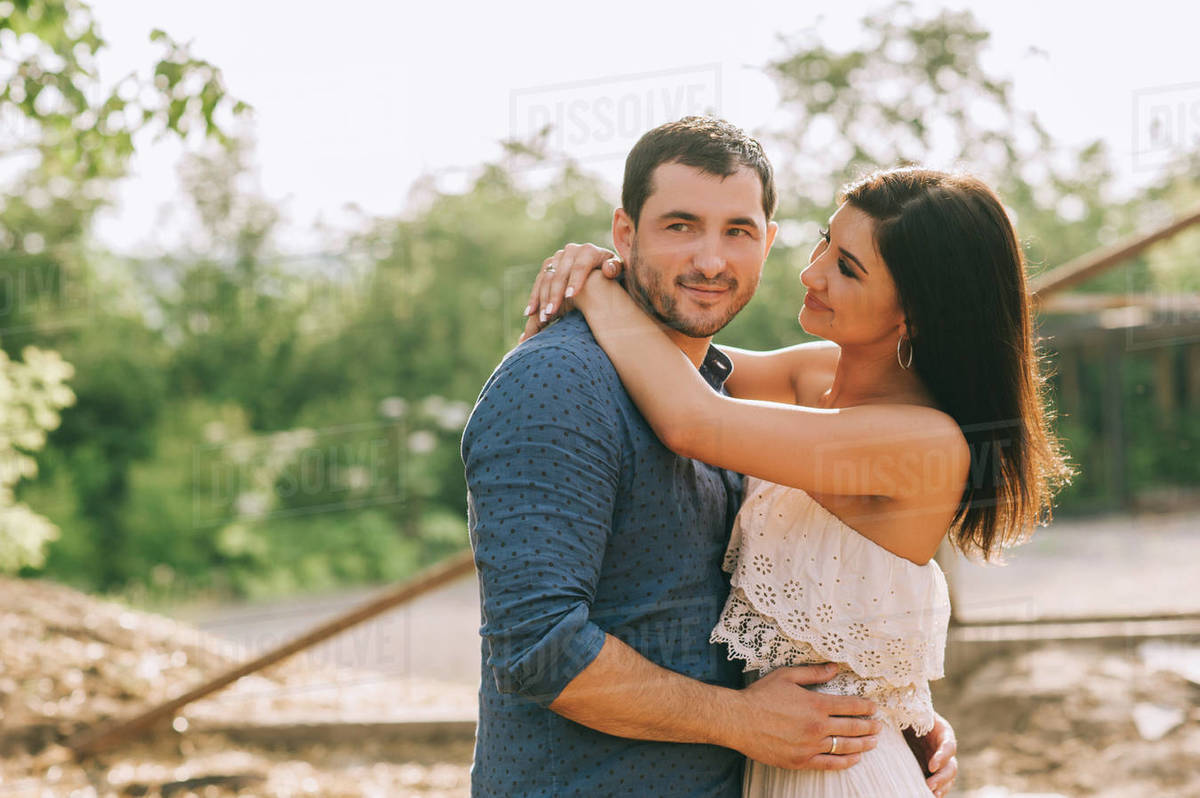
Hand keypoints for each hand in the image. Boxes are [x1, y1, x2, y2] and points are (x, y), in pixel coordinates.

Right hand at [519, 243, 623, 342]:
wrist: (602, 268)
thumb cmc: (613, 274)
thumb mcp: (619, 271)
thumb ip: (615, 269)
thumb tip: (607, 269)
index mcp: (589, 251)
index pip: (580, 265)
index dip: (575, 280)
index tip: (570, 297)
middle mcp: (571, 251)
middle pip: (560, 273)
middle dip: (555, 294)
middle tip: (552, 313)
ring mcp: (558, 258)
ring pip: (547, 277)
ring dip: (542, 298)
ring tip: (542, 317)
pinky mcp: (549, 266)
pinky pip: (539, 281)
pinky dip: (535, 297)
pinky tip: (530, 312)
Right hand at [729, 664, 880, 770]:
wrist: (738, 720)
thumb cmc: (760, 695)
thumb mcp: (787, 676)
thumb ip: (813, 673)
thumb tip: (835, 668)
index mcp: (816, 704)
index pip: (850, 706)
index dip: (866, 707)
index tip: (875, 708)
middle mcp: (817, 726)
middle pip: (852, 727)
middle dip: (870, 726)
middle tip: (879, 726)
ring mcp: (810, 746)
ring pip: (845, 746)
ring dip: (863, 744)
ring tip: (873, 742)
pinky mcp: (801, 760)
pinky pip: (829, 764)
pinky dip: (845, 762)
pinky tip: (854, 759)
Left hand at [905, 711, 957, 797]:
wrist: (903, 717)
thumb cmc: (905, 711)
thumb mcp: (907, 711)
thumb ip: (906, 714)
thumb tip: (890, 716)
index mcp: (942, 732)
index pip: (948, 745)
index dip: (942, 756)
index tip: (931, 766)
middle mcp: (944, 749)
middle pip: (951, 766)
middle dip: (942, 778)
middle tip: (929, 786)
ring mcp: (939, 761)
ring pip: (947, 778)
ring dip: (941, 788)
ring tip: (931, 795)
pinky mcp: (931, 770)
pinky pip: (937, 783)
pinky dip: (935, 790)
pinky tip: (925, 795)